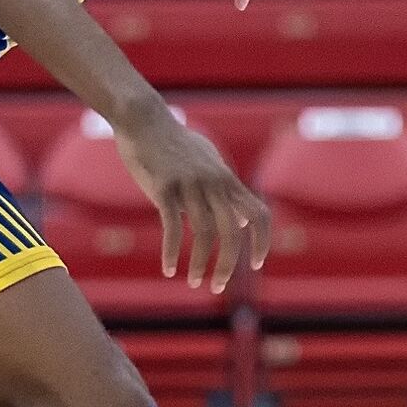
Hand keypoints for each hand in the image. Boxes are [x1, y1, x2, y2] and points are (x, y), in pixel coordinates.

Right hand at [111, 104, 270, 291]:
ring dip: (199, 264)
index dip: (262, 240)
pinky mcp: (163, 187)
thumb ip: (228, 193)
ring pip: (203, 233)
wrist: (144, 120)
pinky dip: (171, 252)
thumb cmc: (177, 145)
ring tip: (193, 282)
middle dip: (229, 264)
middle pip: (232, 232)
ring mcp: (189, 184)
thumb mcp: (210, 164)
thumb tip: (244, 222)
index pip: (258, 213)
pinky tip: (168, 269)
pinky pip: (172, 227)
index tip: (257, 264)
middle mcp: (214, 182)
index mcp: (227, 179)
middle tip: (219, 286)